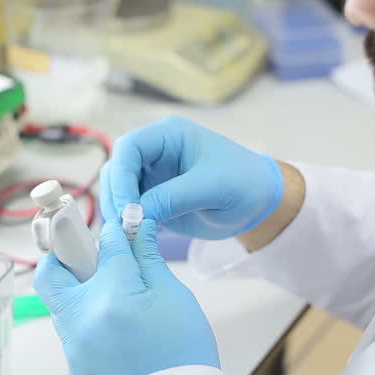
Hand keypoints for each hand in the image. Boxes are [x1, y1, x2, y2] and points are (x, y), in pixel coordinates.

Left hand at [33, 219, 220, 374]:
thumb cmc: (182, 353)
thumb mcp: (174, 297)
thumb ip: (147, 259)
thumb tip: (136, 228)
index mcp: (111, 297)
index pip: (105, 246)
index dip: (115, 231)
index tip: (120, 225)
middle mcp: (81, 319)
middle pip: (50, 270)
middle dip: (65, 253)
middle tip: (90, 253)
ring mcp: (73, 343)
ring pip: (59, 300)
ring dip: (76, 287)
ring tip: (112, 292)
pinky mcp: (73, 360)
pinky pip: (70, 326)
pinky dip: (86, 316)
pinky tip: (114, 322)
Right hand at [101, 116, 283, 239]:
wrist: (259, 203)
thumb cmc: (244, 183)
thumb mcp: (212, 187)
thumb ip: (172, 197)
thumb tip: (134, 213)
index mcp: (169, 136)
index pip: (129, 148)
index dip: (121, 176)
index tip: (127, 207)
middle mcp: (155, 153)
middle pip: (116, 169)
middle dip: (115, 197)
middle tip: (123, 226)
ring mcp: (152, 177)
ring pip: (117, 191)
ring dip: (117, 212)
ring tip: (127, 235)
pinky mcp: (153, 200)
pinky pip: (128, 209)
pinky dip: (126, 223)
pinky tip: (132, 239)